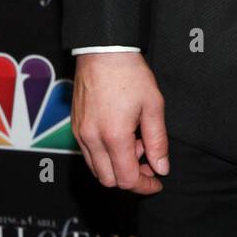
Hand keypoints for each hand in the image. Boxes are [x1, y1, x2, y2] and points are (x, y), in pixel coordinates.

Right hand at [71, 52, 168, 193]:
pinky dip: (104, 155)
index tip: (157, 181)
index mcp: (114, 136)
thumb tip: (161, 167)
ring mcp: (80, 134)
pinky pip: (88, 154)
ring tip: (135, 143)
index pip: (126, 179)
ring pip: (96, 169)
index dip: (144, 185)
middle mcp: (92, 139)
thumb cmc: (130, 74)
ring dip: (116, 167)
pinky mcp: (76, 126)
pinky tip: (119, 136)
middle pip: (109, 180)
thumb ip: (157, 140)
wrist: (104, 51)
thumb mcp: (153, 105)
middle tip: (148, 161)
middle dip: (130, 177)